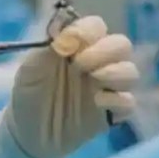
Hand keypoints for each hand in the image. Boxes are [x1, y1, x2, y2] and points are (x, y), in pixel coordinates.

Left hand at [4, 15, 137, 157]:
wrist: (27, 131)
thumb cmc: (29, 91)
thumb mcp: (31, 67)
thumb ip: (49, 47)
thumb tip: (70, 34)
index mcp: (80, 45)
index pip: (97, 26)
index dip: (88, 31)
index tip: (69, 43)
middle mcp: (98, 62)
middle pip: (122, 45)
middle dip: (104, 51)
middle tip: (80, 64)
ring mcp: (107, 87)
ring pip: (131, 72)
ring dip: (115, 72)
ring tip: (93, 78)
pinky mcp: (111, 113)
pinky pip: (129, 102)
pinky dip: (118, 99)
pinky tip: (97, 102)